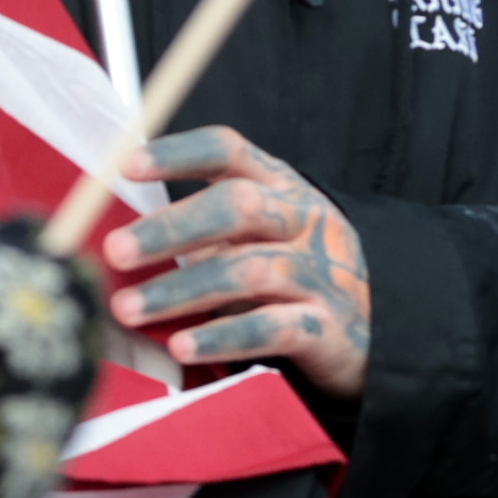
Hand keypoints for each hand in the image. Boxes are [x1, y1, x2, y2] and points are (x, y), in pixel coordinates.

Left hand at [112, 127, 372, 399]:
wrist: (382, 329)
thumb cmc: (295, 274)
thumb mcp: (259, 237)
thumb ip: (203, 231)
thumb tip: (119, 243)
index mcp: (280, 187)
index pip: (228, 151)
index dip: (178, 154)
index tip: (125, 166)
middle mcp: (303, 220)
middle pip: (237, 206)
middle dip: (170, 229)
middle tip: (115, 252)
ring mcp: (321, 272)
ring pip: (248, 270)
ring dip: (181, 289)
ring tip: (128, 309)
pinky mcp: (328, 327)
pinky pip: (272, 328)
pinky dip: (223, 337)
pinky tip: (182, 347)